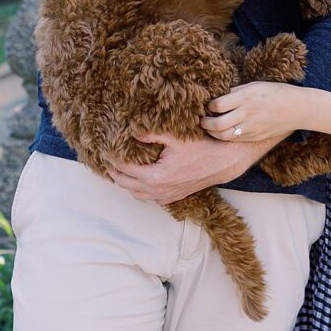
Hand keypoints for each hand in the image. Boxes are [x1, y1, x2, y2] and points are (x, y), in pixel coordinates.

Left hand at [108, 131, 256, 204]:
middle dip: (115, 172)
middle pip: (125, 184)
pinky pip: (150, 198)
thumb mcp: (175, 137)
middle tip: (109, 160)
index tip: (107, 150)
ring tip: (122, 169)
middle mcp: (158, 190)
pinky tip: (141, 178)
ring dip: (127, 183)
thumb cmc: (200, 148)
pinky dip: (141, 190)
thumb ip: (151, 134)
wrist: (223, 162)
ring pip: (136, 194)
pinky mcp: (174, 197)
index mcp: (155, 176)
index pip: (124, 169)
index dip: (113, 159)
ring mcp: (166, 196)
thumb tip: (132, 132)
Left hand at [202, 81, 306, 141]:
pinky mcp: (255, 137)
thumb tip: (218, 95)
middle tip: (201, 119)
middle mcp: (247, 114)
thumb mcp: (255, 85)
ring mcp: (251, 128)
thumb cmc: (276, 92)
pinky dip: (225, 136)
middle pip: (217, 124)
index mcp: (246, 97)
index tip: (208, 103)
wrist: (298, 109)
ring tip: (209, 126)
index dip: (209, 105)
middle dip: (205, 122)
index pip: (217, 105)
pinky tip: (223, 131)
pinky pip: (235, 139)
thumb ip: (236, 91)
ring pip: (223, 135)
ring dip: (212, 132)